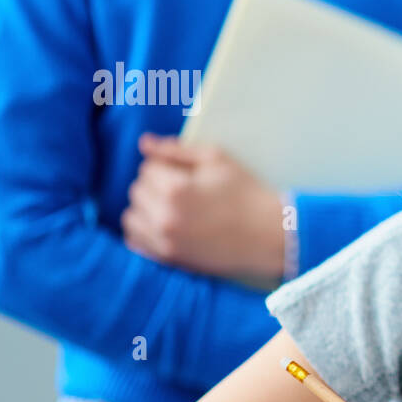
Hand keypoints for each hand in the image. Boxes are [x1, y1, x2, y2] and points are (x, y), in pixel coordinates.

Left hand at [121, 133, 284, 279]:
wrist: (270, 235)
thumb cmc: (246, 192)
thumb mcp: (216, 160)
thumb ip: (176, 149)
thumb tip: (143, 142)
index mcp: (176, 188)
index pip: (147, 168)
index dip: (165, 167)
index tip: (186, 175)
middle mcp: (165, 216)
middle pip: (137, 191)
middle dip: (154, 187)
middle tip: (182, 191)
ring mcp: (166, 240)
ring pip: (131, 217)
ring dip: (145, 209)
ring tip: (171, 208)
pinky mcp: (170, 258)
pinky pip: (136, 242)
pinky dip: (143, 231)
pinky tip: (164, 225)